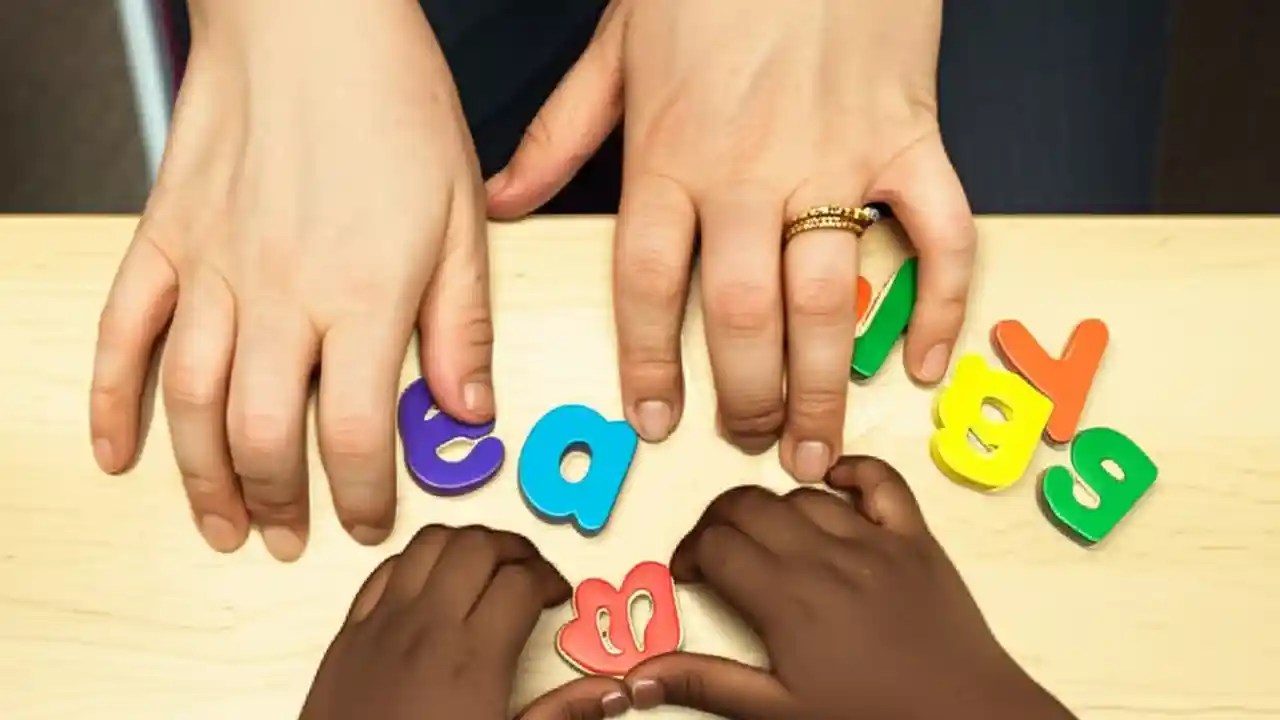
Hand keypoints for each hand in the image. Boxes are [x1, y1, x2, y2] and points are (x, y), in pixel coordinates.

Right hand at [90, 0, 495, 558]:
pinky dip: (112, 401)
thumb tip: (472, 411)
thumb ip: (462, 323)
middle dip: (280, 505)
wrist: (310, 20)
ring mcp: (213, 269)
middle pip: (266, 436)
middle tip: (291, 536)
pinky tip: (118, 451)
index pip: (359, 434)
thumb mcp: (461, 216)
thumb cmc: (393, 104)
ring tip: (221, 525)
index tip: (371, 522)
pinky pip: (125, 334)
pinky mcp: (166, 240)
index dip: (365, 497)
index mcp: (365, 295)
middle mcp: (282, 294)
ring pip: (192, 403)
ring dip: (203, 480)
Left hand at [300, 525, 628, 719]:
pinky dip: (415, 561)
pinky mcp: (349, 633)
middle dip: (515, 549)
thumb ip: (560, 715)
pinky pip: (385, 568)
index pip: (522, 580)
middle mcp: (428, 626)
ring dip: (465, 543)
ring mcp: (383, 623)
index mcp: (473, 658)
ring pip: (429, 541)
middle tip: (530, 575)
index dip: (550, 578)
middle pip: (478, 545)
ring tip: (485, 569)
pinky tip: (431, 585)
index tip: (558, 596)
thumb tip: (612, 691)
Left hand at [487, 0, 975, 482]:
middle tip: (748, 440)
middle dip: (744, 395)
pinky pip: (939, 234)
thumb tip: (503, 202)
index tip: (657, 419)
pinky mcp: (910, 139)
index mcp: (672, 152)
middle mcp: (750, 171)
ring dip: (823, 384)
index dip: (649, 364)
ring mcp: (837, 159)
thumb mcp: (616, 46)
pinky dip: (939, 303)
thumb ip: (561, 137)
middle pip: (743, 313)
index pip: (649, 284)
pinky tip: (923, 362)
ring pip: (831, 298)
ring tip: (815, 443)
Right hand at [624, 456, 1074, 719]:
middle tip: (716, 551)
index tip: (691, 573)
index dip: (690, 552)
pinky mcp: (914, 538)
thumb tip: (640, 676)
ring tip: (771, 540)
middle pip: (748, 505)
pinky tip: (833, 482)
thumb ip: (708, 682)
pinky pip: (880, 480)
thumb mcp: (780, 712)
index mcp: (786, 599)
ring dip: (774, 508)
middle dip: (718, 521)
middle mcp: (825, 557)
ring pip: (802, 494)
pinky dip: (852, 471)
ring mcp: (874, 541)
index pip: (715, 544)